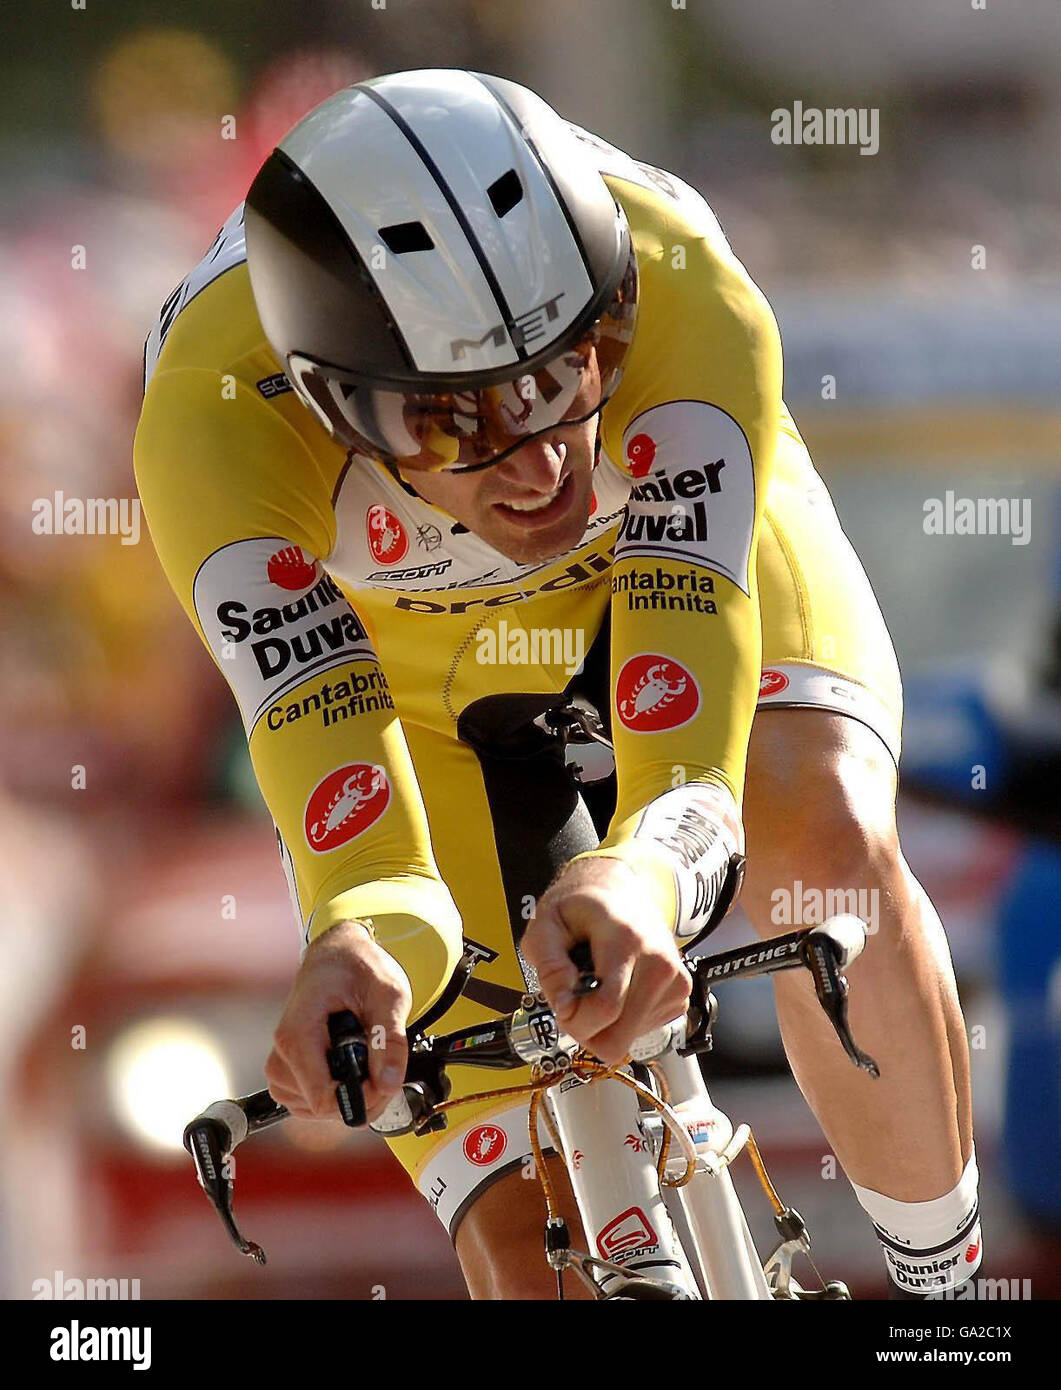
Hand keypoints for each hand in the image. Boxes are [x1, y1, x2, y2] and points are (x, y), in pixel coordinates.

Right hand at [265, 919, 410, 1123]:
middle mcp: (282, 1054)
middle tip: (382, 1061)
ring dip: (352, 1094)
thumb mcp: (387, 994)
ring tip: (367, 1057)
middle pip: (323, 1107)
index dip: (361, 1097)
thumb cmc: (357, 968)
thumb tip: (389, 1083)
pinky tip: (354, 1065)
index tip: (383, 1077)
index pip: (322, 1098)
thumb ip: (390, 1039)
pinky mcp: (289, 1073)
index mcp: (298, 1034)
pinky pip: (314, 1103)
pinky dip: (340, 1092)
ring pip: (319, 1110)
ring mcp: (282, 1066)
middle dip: (361, 1095)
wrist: (336, 956)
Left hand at [522, 858, 690, 1065]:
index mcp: (627, 940)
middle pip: (619, 1036)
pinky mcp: (680, 996)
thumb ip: (548, 966)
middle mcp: (660, 962)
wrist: (623, 892)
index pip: (606, 1007)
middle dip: (586, 1030)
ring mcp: (675, 981)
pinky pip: (641, 1033)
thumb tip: (564, 1007)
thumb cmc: (584, 908)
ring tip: (598, 984)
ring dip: (604, 1023)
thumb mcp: (547, 923)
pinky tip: (617, 989)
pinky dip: (622, 1020)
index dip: (573, 1020)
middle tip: (573, 1000)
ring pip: (628, 1039)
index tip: (561, 1005)